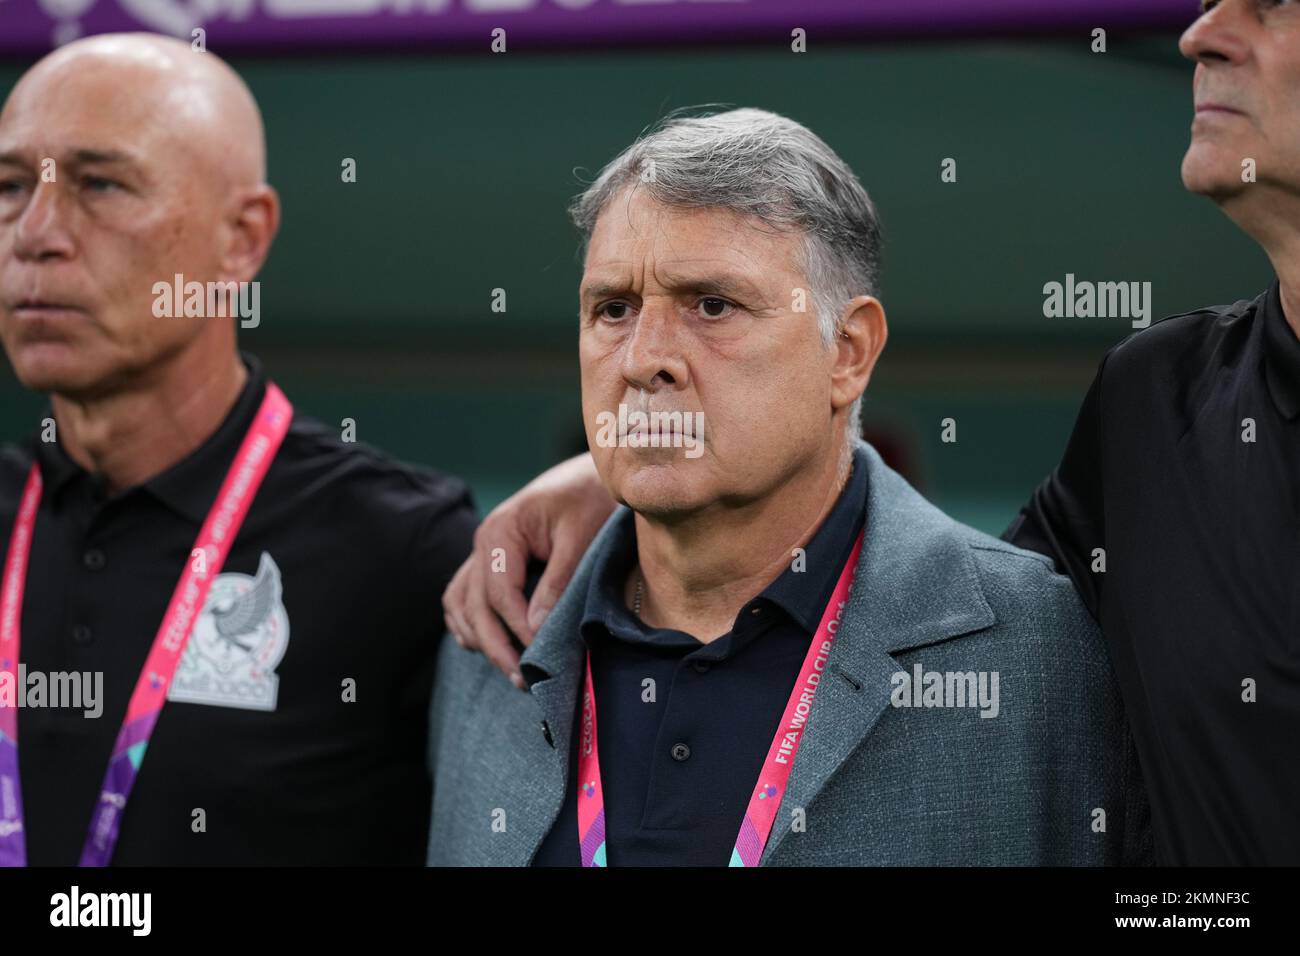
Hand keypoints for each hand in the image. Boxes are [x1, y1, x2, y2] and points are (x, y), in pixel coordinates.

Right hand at [442, 453, 614, 688]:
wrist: (591, 475)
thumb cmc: (588, 498)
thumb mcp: (579, 536)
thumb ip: (557, 580)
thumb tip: (536, 628)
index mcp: (501, 531)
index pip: (500, 593)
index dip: (517, 629)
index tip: (539, 656)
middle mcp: (482, 542)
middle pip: (475, 606)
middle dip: (496, 646)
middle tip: (522, 680)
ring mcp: (481, 552)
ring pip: (461, 605)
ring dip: (480, 639)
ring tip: (510, 670)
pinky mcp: (489, 561)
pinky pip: (463, 597)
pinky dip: (469, 623)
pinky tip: (486, 645)